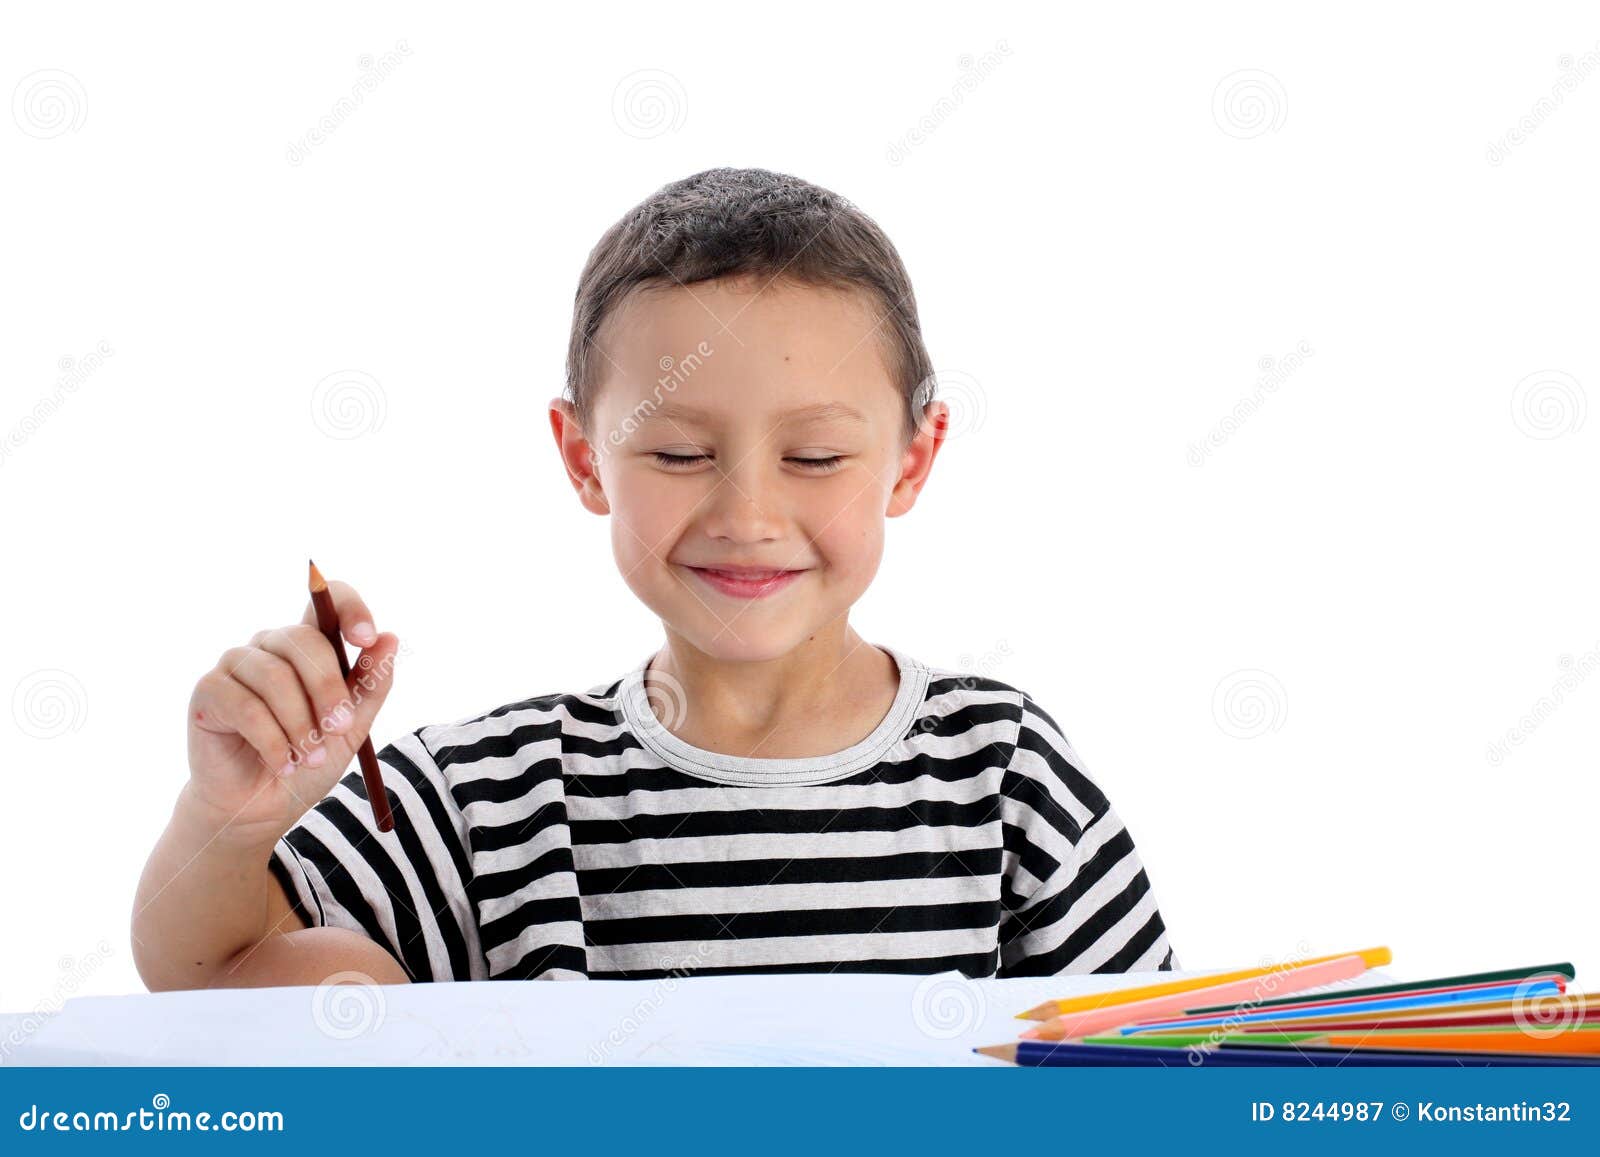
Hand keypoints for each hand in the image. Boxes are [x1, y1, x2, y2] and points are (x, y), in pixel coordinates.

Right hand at [183, 578, 399, 842]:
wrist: (263, 807)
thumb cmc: (308, 760)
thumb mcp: (352, 727)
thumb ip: (371, 684)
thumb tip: (389, 638)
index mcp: (310, 647)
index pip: (329, 601)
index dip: (350, 609)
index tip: (365, 639)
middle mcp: (271, 646)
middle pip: (303, 641)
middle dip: (328, 690)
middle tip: (340, 730)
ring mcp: (236, 665)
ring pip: (275, 677)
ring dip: (299, 725)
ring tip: (307, 758)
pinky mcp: (209, 691)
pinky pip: (246, 706)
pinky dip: (272, 741)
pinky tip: (281, 764)